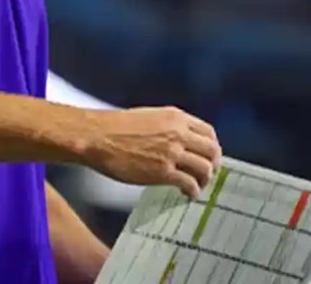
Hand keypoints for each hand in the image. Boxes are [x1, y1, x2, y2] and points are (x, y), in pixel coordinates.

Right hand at [82, 106, 221, 198]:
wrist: (97, 136)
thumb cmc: (115, 127)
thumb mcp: (149, 117)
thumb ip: (168, 127)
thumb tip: (179, 141)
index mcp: (175, 117)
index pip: (208, 132)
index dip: (212, 147)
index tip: (209, 156)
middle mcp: (178, 133)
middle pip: (211, 151)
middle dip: (213, 164)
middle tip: (209, 174)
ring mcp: (172, 152)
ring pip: (204, 168)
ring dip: (205, 180)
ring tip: (198, 186)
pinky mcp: (163, 171)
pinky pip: (189, 183)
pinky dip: (192, 191)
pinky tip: (187, 194)